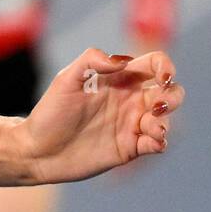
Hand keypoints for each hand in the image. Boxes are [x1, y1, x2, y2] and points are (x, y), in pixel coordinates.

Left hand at [14, 48, 183, 184]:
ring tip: (148, 127)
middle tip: (157, 106)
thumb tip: (121, 60)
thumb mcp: (65, 80)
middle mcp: (128, 100)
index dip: (166, 66)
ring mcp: (130, 124)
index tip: (163, 77)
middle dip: (174, 95)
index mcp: (117, 79)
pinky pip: (157, 143)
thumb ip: (90, 61)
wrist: (37, 150)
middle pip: (170, 91)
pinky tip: (150, 142)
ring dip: (166, 121)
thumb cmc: (50, 113)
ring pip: (166, 118)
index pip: (153, 65)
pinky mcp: (130, 148)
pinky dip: (161, 141)